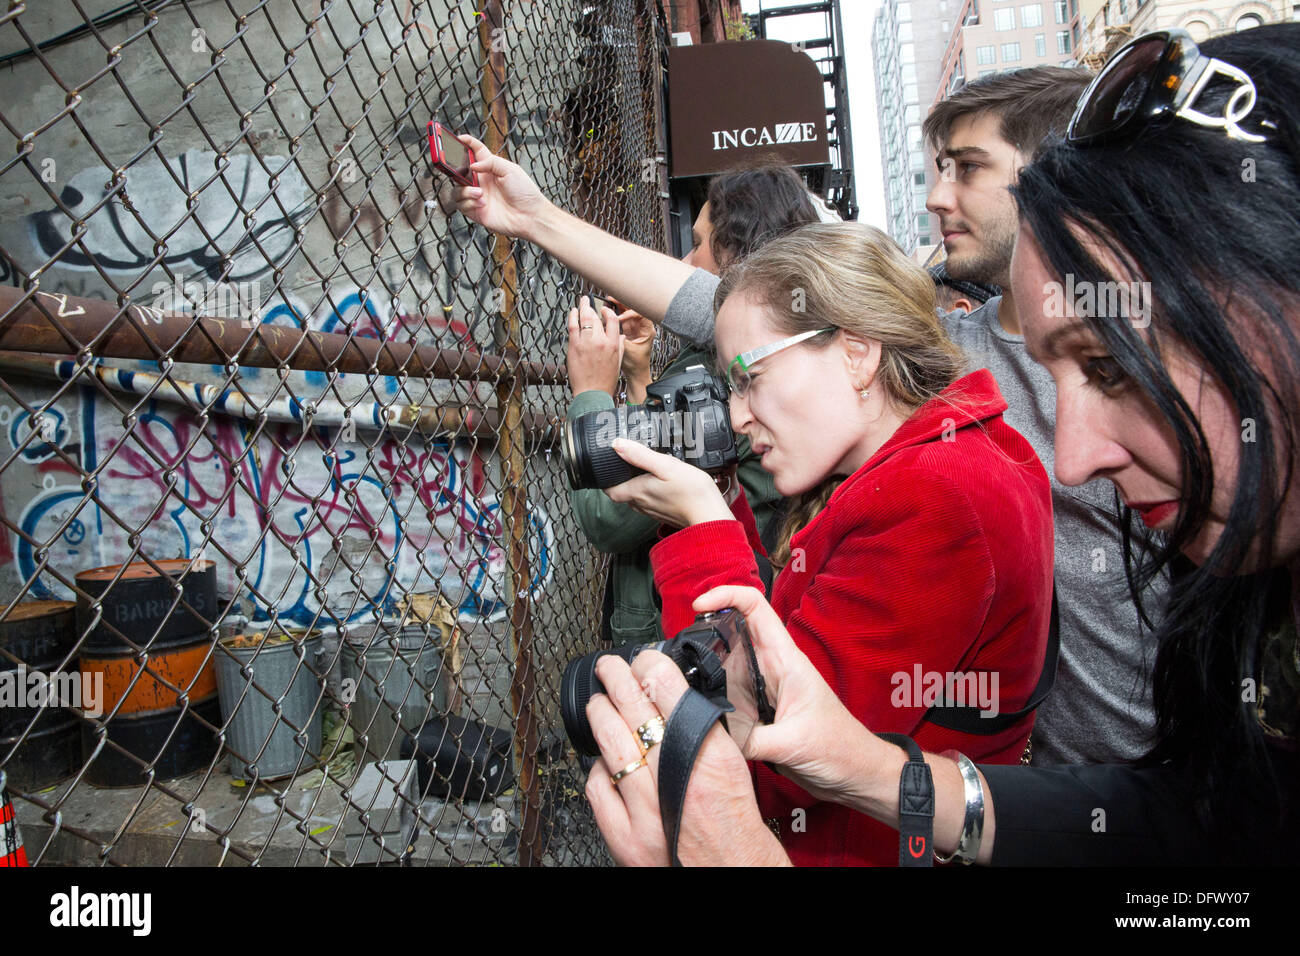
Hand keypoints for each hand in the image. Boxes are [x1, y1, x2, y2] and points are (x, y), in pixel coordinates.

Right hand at [448, 134, 548, 240]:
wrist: (529, 216)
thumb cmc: (525, 193)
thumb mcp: (510, 169)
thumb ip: (490, 162)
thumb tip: (472, 165)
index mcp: (490, 168)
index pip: (475, 151)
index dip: (467, 143)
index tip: (459, 138)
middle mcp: (482, 181)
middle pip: (459, 170)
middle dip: (453, 168)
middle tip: (457, 169)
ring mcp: (478, 196)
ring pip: (457, 189)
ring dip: (465, 190)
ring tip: (480, 193)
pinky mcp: (475, 210)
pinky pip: (461, 204)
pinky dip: (469, 202)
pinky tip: (482, 203)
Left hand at [566, 296, 622, 396]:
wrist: (592, 393)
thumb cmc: (605, 380)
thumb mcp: (617, 362)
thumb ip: (619, 346)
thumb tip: (620, 335)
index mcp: (613, 344)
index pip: (612, 320)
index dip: (608, 311)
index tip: (604, 309)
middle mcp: (600, 341)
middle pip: (596, 317)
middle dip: (592, 307)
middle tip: (589, 301)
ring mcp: (586, 343)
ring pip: (584, 318)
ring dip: (582, 307)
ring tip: (582, 302)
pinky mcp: (574, 346)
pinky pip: (573, 326)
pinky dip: (572, 316)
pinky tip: (573, 312)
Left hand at [583, 649, 789, 865]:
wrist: (730, 872)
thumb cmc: (734, 823)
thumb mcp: (731, 764)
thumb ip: (702, 730)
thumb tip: (671, 695)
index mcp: (709, 756)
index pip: (669, 690)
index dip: (648, 667)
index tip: (643, 660)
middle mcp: (676, 779)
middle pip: (634, 709)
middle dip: (616, 679)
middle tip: (609, 668)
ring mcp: (646, 811)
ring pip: (611, 743)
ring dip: (601, 714)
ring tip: (599, 703)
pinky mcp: (626, 838)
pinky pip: (599, 787)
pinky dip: (600, 767)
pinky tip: (605, 760)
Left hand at [604, 440, 733, 527]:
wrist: (710, 515)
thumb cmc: (691, 492)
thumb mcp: (666, 465)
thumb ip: (640, 455)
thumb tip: (617, 444)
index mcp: (638, 492)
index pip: (610, 490)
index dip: (606, 480)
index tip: (609, 468)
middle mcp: (642, 504)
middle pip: (622, 494)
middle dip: (622, 480)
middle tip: (628, 465)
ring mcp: (653, 511)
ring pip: (636, 499)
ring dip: (636, 486)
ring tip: (645, 471)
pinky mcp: (664, 514)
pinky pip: (650, 503)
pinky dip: (651, 493)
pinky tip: (663, 484)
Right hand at [616, 308, 655, 401]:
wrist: (635, 374)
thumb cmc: (635, 365)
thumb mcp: (627, 350)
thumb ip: (619, 337)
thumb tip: (609, 325)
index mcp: (647, 330)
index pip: (641, 313)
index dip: (630, 313)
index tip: (620, 318)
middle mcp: (642, 327)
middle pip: (634, 309)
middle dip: (623, 303)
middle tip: (612, 299)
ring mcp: (635, 328)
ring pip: (627, 312)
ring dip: (618, 306)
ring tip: (607, 302)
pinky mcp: (628, 331)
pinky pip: (621, 318)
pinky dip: (615, 314)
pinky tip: (607, 312)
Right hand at [692, 585, 881, 807]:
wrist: (856, 775)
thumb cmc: (839, 749)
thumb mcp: (792, 743)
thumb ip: (749, 739)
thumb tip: (709, 734)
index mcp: (785, 660)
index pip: (755, 607)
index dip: (725, 596)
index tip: (698, 606)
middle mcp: (772, 668)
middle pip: (732, 631)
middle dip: (704, 631)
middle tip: (678, 646)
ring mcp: (764, 688)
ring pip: (726, 663)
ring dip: (705, 664)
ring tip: (678, 675)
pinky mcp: (759, 710)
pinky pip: (728, 693)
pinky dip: (711, 695)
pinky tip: (696, 707)